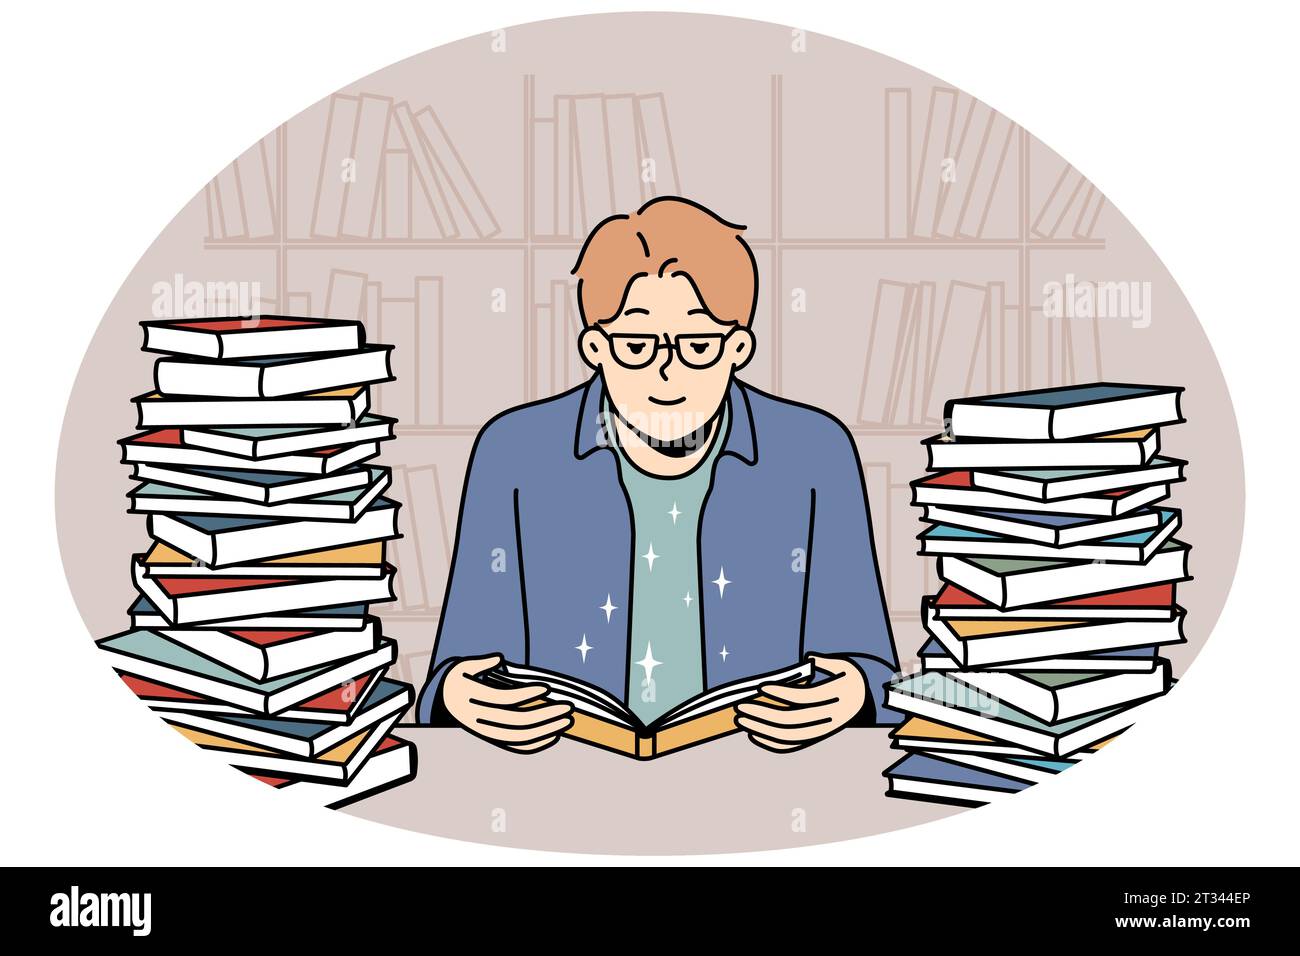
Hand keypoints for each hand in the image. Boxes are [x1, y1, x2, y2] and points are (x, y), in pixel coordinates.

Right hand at [440, 653, 573, 753]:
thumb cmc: (458, 679)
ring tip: (566, 721)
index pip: (502, 699)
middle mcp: (477, 719)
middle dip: (545, 715)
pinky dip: (536, 744)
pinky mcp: (492, 740)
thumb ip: (481, 662)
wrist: (441, 702)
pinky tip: (554, 736)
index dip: (525, 694)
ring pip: (518, 737)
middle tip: (567, 707)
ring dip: (546, 731)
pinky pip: (515, 747)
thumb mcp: (462, 666)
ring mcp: (485, 732)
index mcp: (470, 698)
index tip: (546, 688)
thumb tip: (499, 659)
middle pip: (516, 721)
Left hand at [734, 654, 866, 751]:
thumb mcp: (845, 665)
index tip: (762, 687)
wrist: (865, 701)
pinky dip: (771, 743)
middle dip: (764, 714)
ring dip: (762, 730)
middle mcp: (831, 717)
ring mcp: (823, 731)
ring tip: (742, 720)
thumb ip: (827, 662)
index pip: (806, 697)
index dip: (783, 693)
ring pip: (789, 736)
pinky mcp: (816, 739)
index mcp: (838, 696)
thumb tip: (809, 659)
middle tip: (741, 706)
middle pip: (793, 720)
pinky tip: (753, 735)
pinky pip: (792, 746)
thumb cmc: (848, 678)